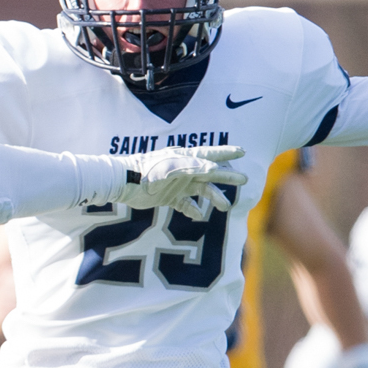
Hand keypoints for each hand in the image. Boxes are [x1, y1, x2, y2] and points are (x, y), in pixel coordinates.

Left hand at [119, 146, 247, 219]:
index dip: (226, 153)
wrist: (123, 184)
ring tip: (225, 206)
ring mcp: (176, 184)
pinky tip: (197, 216)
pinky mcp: (167, 198)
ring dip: (213, 197)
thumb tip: (215, 168)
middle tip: (244, 180)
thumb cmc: (147, 171)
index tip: (242, 152)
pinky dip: (192, 210)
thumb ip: (193, 166)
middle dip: (227, 177)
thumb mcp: (172, 167)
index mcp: (184, 158)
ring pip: (201, 190)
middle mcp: (183, 170)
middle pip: (210, 173)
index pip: (209, 154)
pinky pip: (185, 204)